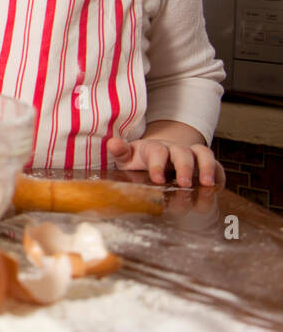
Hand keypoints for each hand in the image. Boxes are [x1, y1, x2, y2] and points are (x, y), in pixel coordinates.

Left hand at [106, 136, 222, 187]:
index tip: (157, 179)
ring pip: (203, 154)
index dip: (158, 164)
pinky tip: (218, 188)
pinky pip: (217, 165)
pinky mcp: (205, 164)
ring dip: (207, 167)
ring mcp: (192, 155)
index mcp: (154, 148)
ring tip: (208, 184)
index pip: (158, 151)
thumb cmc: (140, 160)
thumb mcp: (127, 157)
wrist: (158, 156)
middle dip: (185, 167)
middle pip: (183, 152)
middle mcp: (175, 149)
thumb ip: (121, 152)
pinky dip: (220, 174)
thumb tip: (112, 143)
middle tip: (184, 183)